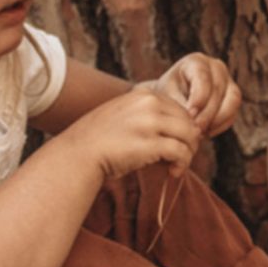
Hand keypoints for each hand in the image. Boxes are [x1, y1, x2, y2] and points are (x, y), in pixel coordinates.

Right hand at [59, 87, 201, 178]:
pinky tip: (174, 172)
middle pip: (188, 121)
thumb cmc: (102, 139)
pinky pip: (180, 152)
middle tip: (182, 157)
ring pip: (189, 135)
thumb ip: (151, 114)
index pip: (180, 108)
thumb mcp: (125, 114)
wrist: (78, 154)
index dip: (184, 128)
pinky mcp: (150, 144)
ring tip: (178, 165)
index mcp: (144, 94)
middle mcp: (149, 104)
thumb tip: (186, 128)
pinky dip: (182, 164)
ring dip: (189, 153)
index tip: (178, 143)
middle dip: (190, 141)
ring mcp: (150, 122)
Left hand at [150, 53, 240, 136]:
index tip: (190, 115)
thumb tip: (193, 120)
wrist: (172, 101)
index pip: (203, 78)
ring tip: (201, 133)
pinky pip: (233, 112)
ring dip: (217, 120)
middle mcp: (216, 67)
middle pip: (218, 90)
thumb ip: (179, 106)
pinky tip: (207, 133)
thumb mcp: (167, 98)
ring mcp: (228, 81)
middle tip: (195, 130)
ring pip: (232, 100)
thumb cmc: (167, 97)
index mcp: (196, 62)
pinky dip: (221, 125)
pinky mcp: (233, 97)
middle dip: (207, 113)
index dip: (199, 97)